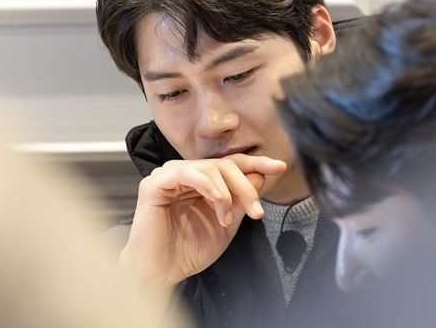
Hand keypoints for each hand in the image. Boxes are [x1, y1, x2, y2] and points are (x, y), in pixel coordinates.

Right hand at [118, 154, 285, 300]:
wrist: (161, 273)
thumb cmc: (188, 250)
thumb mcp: (227, 223)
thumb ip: (241, 199)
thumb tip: (260, 174)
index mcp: (202, 181)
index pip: (233, 164)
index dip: (257, 163)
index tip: (280, 166)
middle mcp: (186, 174)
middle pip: (225, 164)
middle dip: (246, 187)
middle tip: (256, 211)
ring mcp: (169, 176)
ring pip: (210, 167)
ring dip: (227, 192)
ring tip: (227, 219)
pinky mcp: (155, 184)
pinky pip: (186, 173)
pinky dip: (207, 185)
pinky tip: (217, 200)